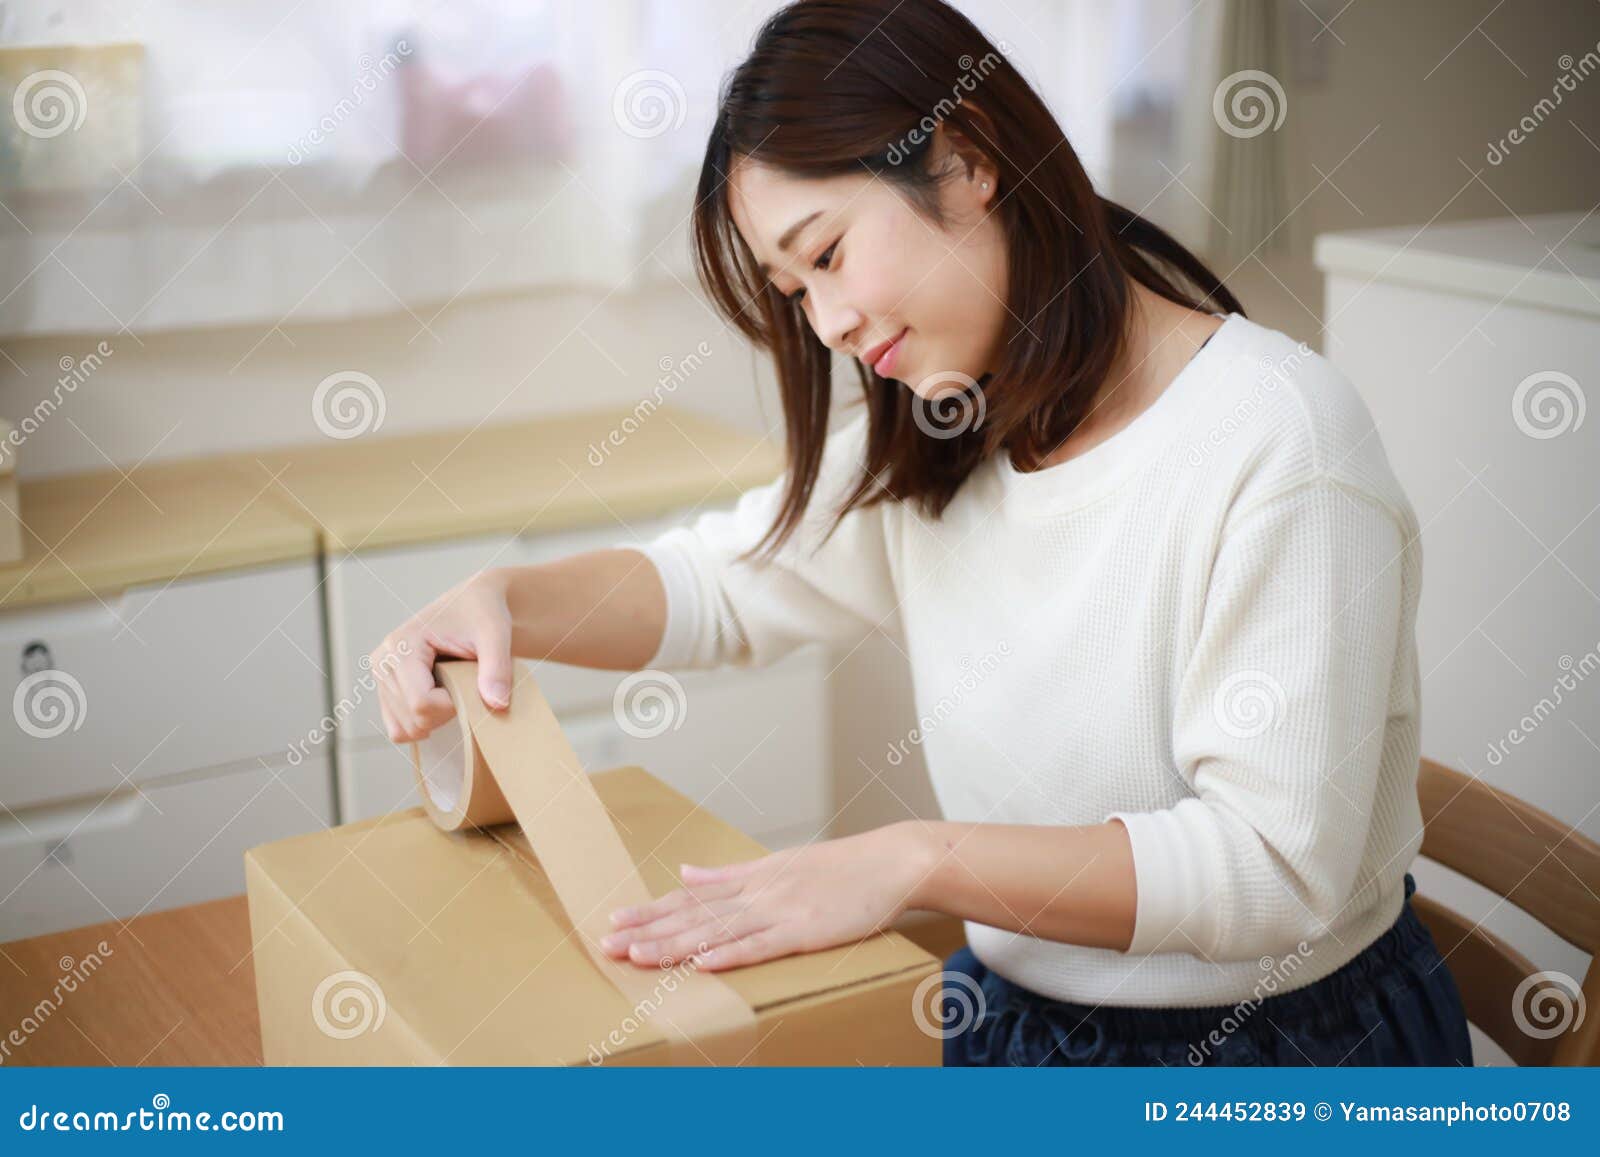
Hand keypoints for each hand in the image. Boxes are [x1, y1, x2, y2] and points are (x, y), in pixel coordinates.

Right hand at [372, 567, 515, 742]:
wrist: (474, 602)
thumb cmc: (483, 613)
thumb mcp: (496, 635)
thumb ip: (497, 669)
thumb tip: (497, 705)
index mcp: (401, 645)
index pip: (421, 703)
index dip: (453, 706)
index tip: (473, 685)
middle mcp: (382, 661)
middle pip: (413, 719)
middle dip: (446, 713)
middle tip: (465, 684)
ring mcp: (380, 676)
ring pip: (404, 728)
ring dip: (436, 719)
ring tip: (453, 687)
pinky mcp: (385, 687)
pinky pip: (398, 727)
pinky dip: (423, 723)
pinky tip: (441, 700)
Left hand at [599, 823, 932, 970]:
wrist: (891, 863)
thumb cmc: (841, 869)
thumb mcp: (778, 865)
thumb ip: (730, 874)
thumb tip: (686, 872)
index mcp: (751, 879)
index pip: (690, 897)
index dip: (650, 911)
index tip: (614, 921)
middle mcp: (757, 893)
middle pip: (693, 915)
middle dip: (648, 931)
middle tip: (606, 945)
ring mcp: (780, 911)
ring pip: (717, 930)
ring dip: (675, 944)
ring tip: (638, 956)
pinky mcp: (804, 930)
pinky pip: (761, 946)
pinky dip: (730, 954)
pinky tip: (702, 963)